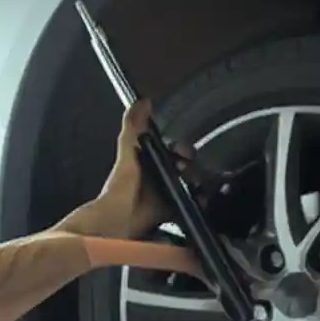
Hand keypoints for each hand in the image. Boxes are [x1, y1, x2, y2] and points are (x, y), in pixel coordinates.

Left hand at [52, 99, 190, 239]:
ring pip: (188, 187)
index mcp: (147, 162)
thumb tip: (143, 101)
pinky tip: (200, 203)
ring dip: (198, 186)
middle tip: (192, 172)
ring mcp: (164, 196)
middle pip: (183, 169)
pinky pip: (188, 208)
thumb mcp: (128, 149)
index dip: (182, 150)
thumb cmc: (122, 185)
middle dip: (193, 168)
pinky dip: (197, 205)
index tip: (186, 153)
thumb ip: (134, 125)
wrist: (119, 219)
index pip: (171, 151)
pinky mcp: (169, 214)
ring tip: (200, 187)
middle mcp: (157, 178)